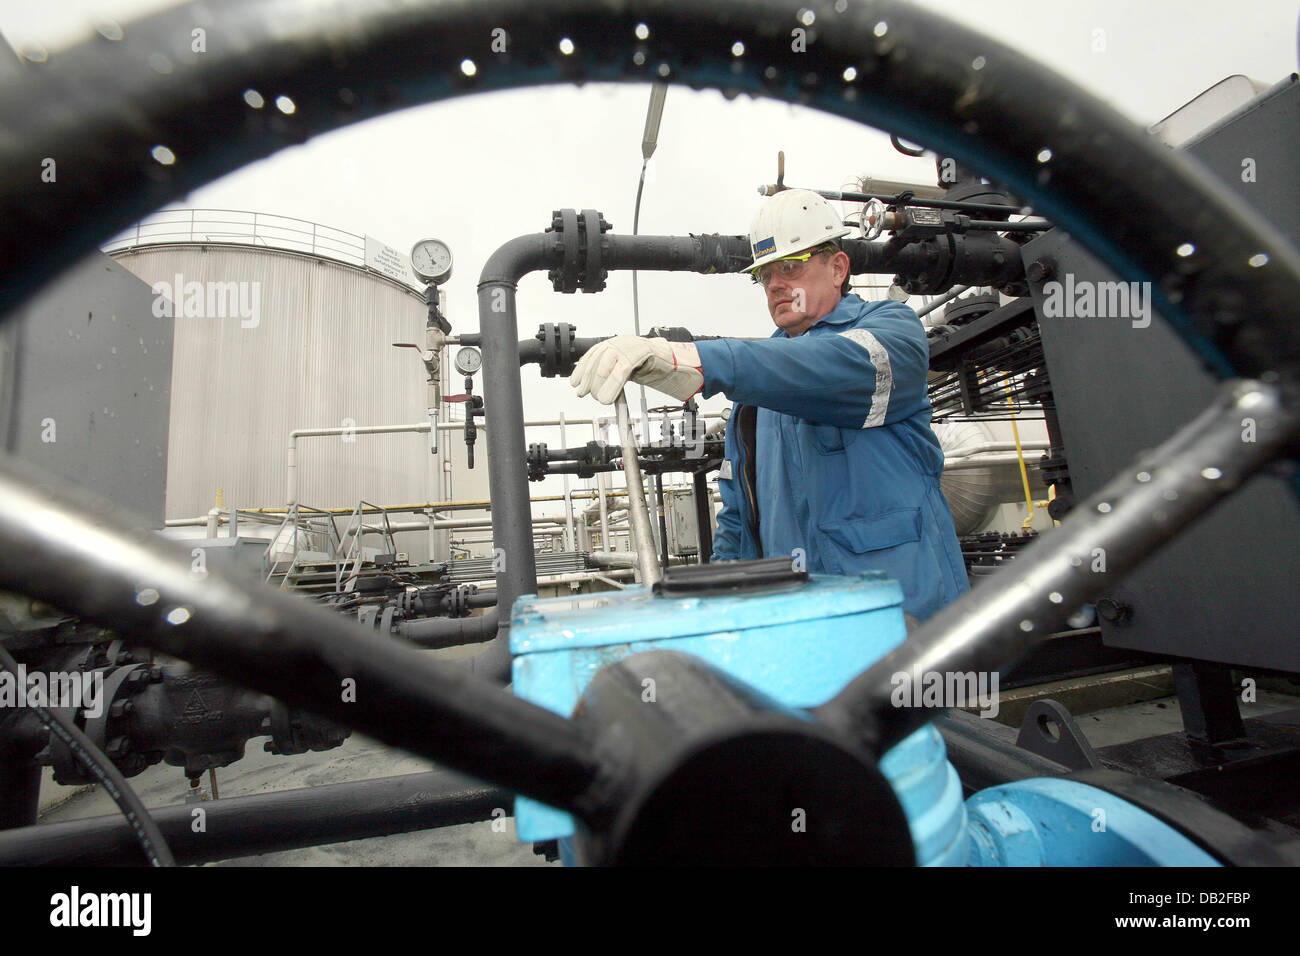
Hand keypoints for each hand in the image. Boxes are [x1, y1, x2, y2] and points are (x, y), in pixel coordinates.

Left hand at [570, 335, 703, 404]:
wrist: (667, 356)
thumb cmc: (643, 363)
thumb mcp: (622, 366)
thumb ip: (608, 373)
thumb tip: (593, 388)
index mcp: (611, 343)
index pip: (591, 356)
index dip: (581, 371)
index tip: (575, 384)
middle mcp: (617, 342)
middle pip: (597, 361)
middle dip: (591, 381)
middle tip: (589, 394)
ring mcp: (628, 346)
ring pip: (606, 367)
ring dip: (601, 386)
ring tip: (600, 399)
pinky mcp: (640, 353)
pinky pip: (621, 371)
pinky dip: (613, 387)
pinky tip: (609, 398)